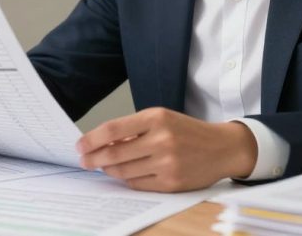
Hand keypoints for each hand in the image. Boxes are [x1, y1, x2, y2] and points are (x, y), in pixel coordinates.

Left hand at [76, 107, 256, 191]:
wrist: (222, 148)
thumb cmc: (187, 131)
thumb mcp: (161, 119)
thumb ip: (133, 129)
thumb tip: (101, 143)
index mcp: (156, 118)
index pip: (113, 130)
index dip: (91, 139)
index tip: (79, 145)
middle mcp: (161, 140)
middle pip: (114, 154)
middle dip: (94, 158)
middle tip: (84, 160)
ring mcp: (167, 163)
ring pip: (124, 171)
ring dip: (109, 170)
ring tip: (104, 166)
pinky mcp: (172, 182)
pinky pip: (138, 183)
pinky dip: (127, 179)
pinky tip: (126, 173)